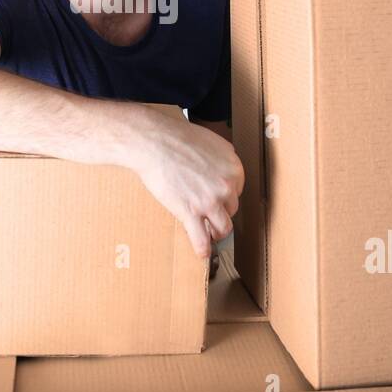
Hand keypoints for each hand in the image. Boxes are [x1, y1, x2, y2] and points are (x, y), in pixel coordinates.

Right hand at [129, 109, 243, 258]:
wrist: (154, 142)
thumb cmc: (176, 138)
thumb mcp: (210, 141)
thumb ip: (222, 157)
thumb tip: (222, 167)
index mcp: (234, 167)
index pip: (237, 190)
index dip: (224, 195)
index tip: (217, 199)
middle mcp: (227, 185)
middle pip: (231, 208)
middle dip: (220, 211)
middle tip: (208, 213)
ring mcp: (210, 201)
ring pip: (223, 227)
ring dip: (216, 232)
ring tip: (209, 235)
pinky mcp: (191, 212)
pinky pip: (201, 238)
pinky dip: (203, 249)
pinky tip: (201, 253)